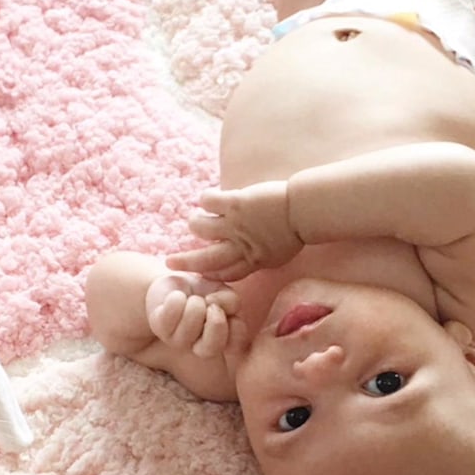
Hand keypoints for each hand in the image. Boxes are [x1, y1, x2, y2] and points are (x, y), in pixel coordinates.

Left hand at [145, 273, 239, 357]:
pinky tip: (177, 296)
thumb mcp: (221, 291)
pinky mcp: (159, 327)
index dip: (235, 325)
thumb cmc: (201, 290)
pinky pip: (169, 317)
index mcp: (222, 337)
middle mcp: (199, 345)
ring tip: (191, 298)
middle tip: (209, 304)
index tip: (227, 308)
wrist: (174, 284)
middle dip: (214, 322)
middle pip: (210, 350)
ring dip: (194, 306)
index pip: (236, 344)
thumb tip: (214, 305)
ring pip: (188, 331)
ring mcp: (177, 340)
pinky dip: (176, 299)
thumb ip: (230, 300)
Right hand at [166, 181, 303, 281]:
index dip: (210, 274)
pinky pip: (208, 202)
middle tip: (169, 263)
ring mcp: (234, 226)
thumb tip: (251, 254)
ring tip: (194, 220)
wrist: (305, 209)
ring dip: (195, 224)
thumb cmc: (298, 229)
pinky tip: (205, 200)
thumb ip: (261, 255)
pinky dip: (204, 200)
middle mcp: (240, 247)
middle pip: (205, 260)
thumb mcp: (280, 253)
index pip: (225, 273)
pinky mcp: (233, 204)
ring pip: (201, 228)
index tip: (199, 274)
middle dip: (185, 263)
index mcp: (253, 261)